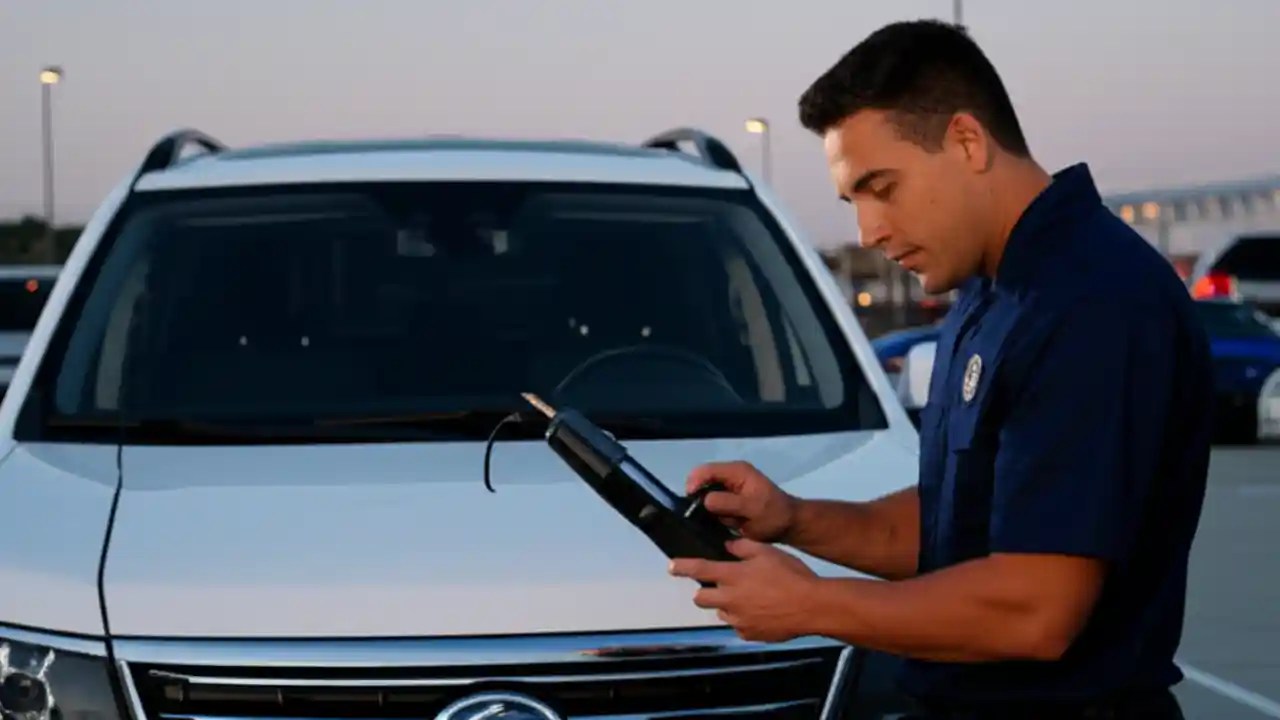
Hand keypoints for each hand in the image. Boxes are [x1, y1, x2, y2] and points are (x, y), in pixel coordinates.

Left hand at [669, 538, 818, 642]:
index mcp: (732, 576)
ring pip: (721, 613)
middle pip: (701, 598)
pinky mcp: (749, 635)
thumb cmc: (791, 575)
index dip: (682, 567)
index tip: (671, 567)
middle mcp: (729, 600)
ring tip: (749, 599)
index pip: (699, 569)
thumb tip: (729, 546)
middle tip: (721, 585)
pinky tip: (761, 613)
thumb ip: (744, 547)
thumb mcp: (768, 552)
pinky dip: (744, 620)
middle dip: (705, 591)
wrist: (812, 607)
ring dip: (727, 606)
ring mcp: (738, 620)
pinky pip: (738, 626)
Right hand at [686, 461, 798, 542]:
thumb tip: (705, 500)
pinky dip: (710, 512)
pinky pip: (712, 503)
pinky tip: (714, 522)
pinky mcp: (729, 500)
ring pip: (705, 493)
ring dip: (704, 506)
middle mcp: (730, 476)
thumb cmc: (773, 515)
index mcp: (736, 471)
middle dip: (698, 496)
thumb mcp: (751, 508)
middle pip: (702, 480)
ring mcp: (729, 488)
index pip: (706, 470)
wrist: (789, 525)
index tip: (691, 500)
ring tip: (707, 520)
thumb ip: (727, 502)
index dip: (694, 482)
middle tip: (698, 514)